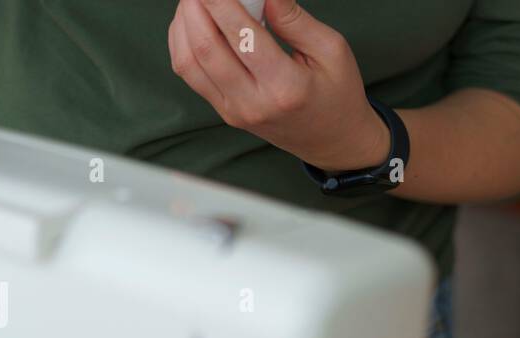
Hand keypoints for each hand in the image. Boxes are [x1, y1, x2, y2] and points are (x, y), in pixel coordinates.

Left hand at [168, 0, 389, 172]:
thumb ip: (294, 19)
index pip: (240, 35)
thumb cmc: (337, 95)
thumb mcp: (330, 50)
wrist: (333, 141)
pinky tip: (192, 23)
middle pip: (204, 47)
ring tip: (195, 2)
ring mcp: (234, 111)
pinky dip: (182, 43)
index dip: (220, 2)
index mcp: (285, 87)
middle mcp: (254, 103)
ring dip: (183, 24)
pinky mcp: (225, 112)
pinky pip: (190, 74)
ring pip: (188, 61)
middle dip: (195, 7)